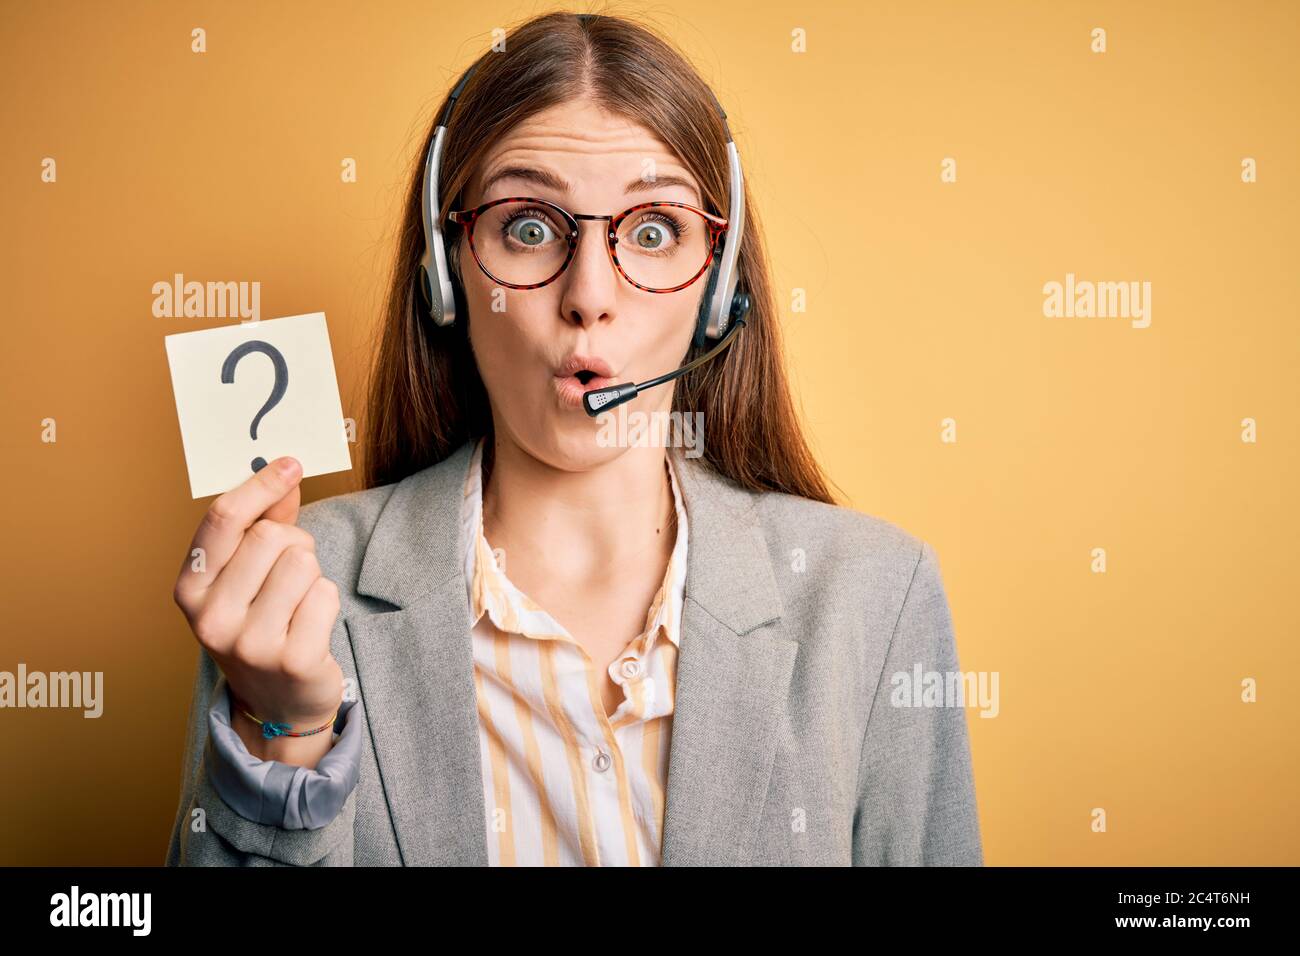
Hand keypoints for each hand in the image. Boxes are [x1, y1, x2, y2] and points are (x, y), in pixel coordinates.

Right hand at [173, 457, 343, 759]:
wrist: (278, 702)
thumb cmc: (262, 623)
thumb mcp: (248, 575)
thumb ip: (264, 522)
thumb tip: (285, 473)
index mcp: (190, 590)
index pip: (222, 520)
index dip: (260, 485)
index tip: (291, 464)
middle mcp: (211, 619)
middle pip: (271, 537)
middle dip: (293, 543)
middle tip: (291, 571)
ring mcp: (250, 644)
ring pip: (303, 563)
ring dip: (311, 574)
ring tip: (297, 601)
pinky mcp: (292, 660)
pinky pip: (325, 594)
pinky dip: (326, 601)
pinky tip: (310, 625)